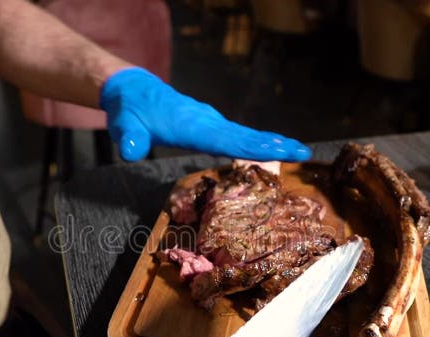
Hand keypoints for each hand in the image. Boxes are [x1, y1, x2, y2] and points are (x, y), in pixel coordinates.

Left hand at [100, 68, 311, 161]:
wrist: (132, 90)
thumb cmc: (130, 110)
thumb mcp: (125, 125)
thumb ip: (130, 138)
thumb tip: (131, 151)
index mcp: (192, 125)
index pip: (227, 139)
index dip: (253, 148)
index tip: (279, 150)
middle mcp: (206, 122)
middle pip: (244, 136)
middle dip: (274, 144)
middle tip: (303, 152)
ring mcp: (209, 122)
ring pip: (243, 135)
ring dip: (270, 143)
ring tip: (297, 151)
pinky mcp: (209, 125)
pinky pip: (236, 136)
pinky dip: (255, 143)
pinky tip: (270, 149)